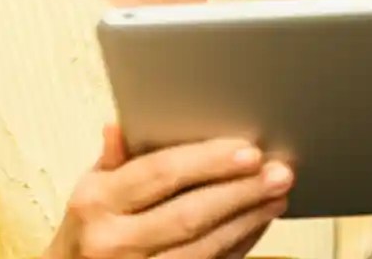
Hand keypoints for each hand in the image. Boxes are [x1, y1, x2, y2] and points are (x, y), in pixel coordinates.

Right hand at [43, 125, 291, 258]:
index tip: (249, 150)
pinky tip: (257, 223)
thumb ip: (115, 156)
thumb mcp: (93, 185)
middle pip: (189, 214)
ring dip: (248, 221)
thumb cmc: (91, 224)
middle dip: (240, 192)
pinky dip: (238, 245)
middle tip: (280, 172)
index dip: (209, 161)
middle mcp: (112, 242)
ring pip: (204, 249)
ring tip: (277, 195)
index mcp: (96, 202)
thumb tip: (120, 125)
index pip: (160, 174)